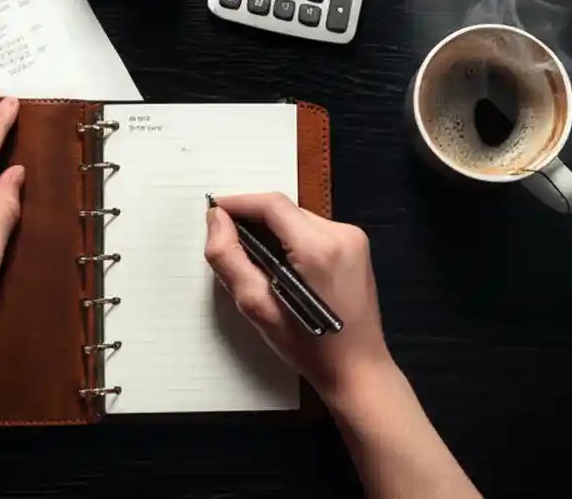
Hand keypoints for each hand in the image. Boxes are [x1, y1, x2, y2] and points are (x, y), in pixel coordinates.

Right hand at [204, 192, 391, 402]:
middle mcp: (341, 234)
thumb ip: (230, 258)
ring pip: (297, 218)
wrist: (357, 369)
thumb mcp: (257, 307)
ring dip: (272, 231)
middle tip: (230, 245)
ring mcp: (354, 239)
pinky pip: (313, 230)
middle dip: (253, 220)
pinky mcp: (357, 246)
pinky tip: (282, 267)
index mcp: (318, 248)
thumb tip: (216, 220)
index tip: (214, 212)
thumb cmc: (308, 347)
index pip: (271, 205)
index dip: (238, 203)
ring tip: (256, 262)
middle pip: (284, 210)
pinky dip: (291, 239)